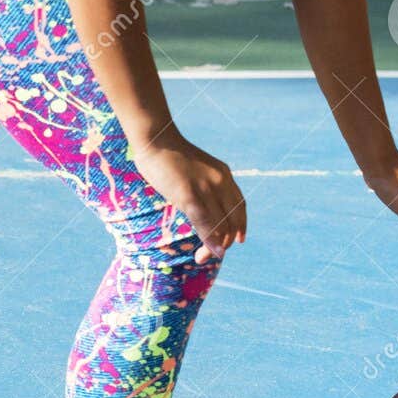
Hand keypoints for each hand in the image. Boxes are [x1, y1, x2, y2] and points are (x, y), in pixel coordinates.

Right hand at [133, 132, 247, 263]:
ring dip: (215, 247)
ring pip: (220, 225)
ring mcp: (205, 189)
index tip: (238, 239)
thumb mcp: (196, 170)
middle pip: (233, 219)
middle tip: (215, 254)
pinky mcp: (189, 195)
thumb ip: (204, 185)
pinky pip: (204, 223)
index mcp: (224, 174)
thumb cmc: (170, 156)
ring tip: (204, 258)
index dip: (241, 225)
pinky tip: (209, 253)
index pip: (240, 206)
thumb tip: (202, 204)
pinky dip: (210, 241)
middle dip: (227, 241)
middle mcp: (220, 182)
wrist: (156, 140)